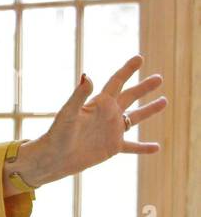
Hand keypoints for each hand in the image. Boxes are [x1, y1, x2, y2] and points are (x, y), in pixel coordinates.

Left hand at [29, 54, 167, 182]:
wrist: (53, 158)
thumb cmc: (57, 134)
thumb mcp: (68, 113)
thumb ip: (79, 94)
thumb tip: (86, 75)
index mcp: (99, 103)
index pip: (117, 82)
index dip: (128, 70)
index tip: (139, 58)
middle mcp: (108, 114)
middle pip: (130, 97)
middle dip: (144, 87)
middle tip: (159, 78)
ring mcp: (111, 131)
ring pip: (135, 118)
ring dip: (149, 110)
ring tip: (164, 101)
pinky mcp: (112, 147)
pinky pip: (132, 146)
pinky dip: (144, 147)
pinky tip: (157, 148)